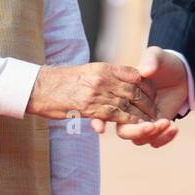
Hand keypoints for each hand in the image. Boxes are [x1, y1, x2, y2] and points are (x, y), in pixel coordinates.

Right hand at [26, 62, 157, 124]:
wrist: (38, 87)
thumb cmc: (60, 82)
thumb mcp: (86, 72)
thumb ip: (104, 77)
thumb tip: (118, 81)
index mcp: (104, 68)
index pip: (134, 74)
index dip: (147, 84)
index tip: (154, 94)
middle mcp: (102, 78)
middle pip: (134, 89)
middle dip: (148, 101)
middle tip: (157, 111)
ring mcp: (96, 92)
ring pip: (128, 102)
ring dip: (142, 113)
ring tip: (152, 121)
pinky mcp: (89, 107)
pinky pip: (115, 114)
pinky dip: (129, 120)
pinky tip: (137, 126)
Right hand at [92, 46, 186, 147]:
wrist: (182, 72)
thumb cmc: (164, 63)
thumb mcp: (157, 57)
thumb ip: (151, 61)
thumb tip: (145, 70)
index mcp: (122, 96)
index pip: (105, 112)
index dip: (98, 122)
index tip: (100, 130)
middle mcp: (129, 112)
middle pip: (124, 131)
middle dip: (136, 131)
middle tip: (151, 125)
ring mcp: (143, 122)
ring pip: (139, 139)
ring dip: (151, 134)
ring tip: (166, 122)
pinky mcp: (157, 128)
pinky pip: (156, 141)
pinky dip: (164, 138)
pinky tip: (173, 128)